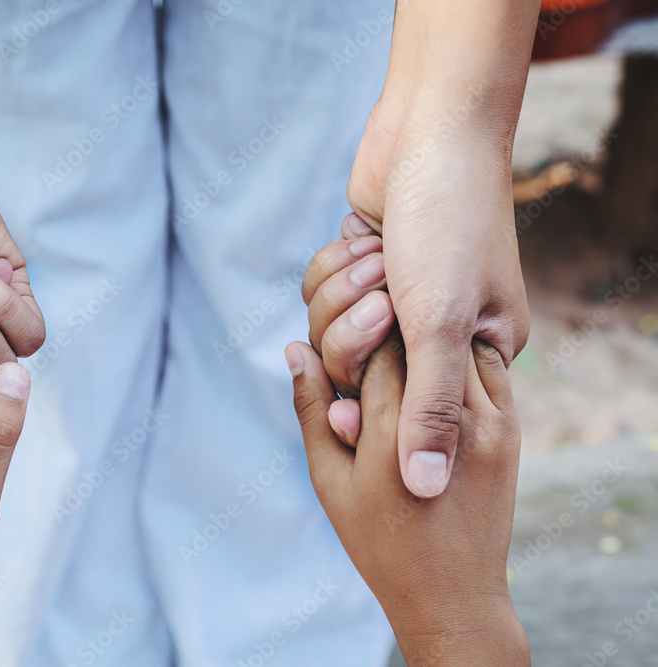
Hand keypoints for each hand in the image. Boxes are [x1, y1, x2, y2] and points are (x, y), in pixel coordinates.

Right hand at [284, 337, 528, 665]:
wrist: (454, 594)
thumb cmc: (378, 542)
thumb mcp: (329, 479)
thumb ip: (312, 410)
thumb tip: (294, 349)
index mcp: (390, 431)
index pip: (374, 342)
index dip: (356, 325)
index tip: (346, 323)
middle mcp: (444, 420)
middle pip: (417, 337)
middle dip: (391, 324)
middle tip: (372, 321)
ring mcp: (487, 423)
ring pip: (456, 345)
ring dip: (429, 337)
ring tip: (406, 339)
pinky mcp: (511, 430)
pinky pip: (488, 369)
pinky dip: (462, 358)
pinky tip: (440, 368)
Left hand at [339, 88, 529, 496]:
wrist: (432, 129)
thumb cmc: (450, 224)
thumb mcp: (439, 323)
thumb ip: (428, 411)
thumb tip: (424, 491)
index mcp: (475, 353)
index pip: (405, 410)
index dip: (372, 396)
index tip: (359, 380)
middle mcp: (435, 331)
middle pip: (355, 373)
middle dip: (352, 330)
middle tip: (384, 289)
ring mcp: (395, 298)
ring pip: (327, 332)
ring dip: (339, 290)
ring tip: (377, 253)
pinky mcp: (362, 269)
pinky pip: (317, 294)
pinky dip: (329, 265)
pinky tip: (361, 234)